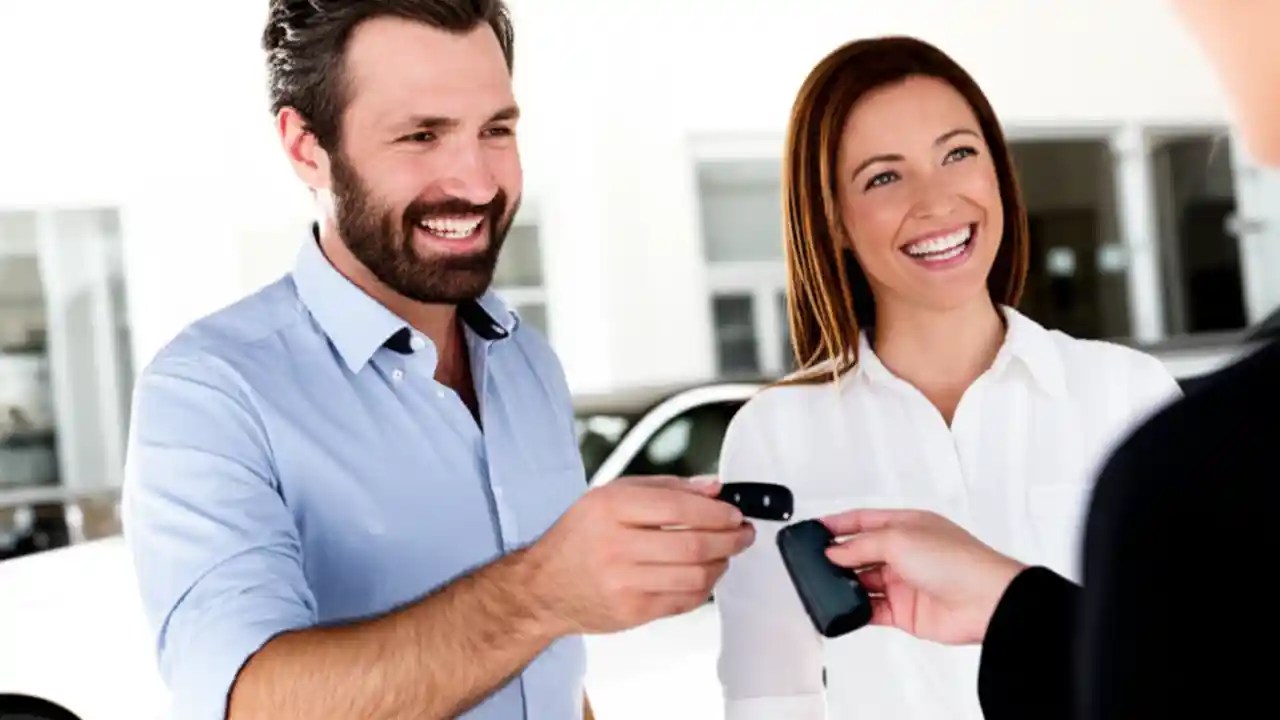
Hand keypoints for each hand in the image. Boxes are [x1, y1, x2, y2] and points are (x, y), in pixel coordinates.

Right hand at [525, 475, 755, 635]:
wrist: (542, 588)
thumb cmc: (577, 538)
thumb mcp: (609, 496)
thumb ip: (664, 488)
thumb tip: (712, 488)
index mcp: (610, 508)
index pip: (679, 508)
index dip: (716, 512)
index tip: (733, 513)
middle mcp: (616, 546)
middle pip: (692, 545)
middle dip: (729, 539)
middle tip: (742, 534)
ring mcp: (624, 583)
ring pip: (694, 576)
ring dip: (721, 564)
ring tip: (726, 554)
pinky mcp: (632, 612)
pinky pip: (683, 601)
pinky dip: (704, 588)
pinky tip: (705, 575)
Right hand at [821, 509, 1025, 644]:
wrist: (985, 602)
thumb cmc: (957, 561)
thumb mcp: (899, 539)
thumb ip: (861, 545)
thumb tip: (835, 551)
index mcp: (907, 525)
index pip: (864, 520)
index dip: (839, 523)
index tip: (815, 529)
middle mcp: (906, 552)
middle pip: (861, 552)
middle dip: (837, 556)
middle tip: (812, 560)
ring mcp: (905, 582)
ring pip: (864, 582)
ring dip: (844, 584)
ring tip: (823, 584)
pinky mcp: (905, 611)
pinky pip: (872, 610)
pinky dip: (856, 610)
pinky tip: (843, 608)